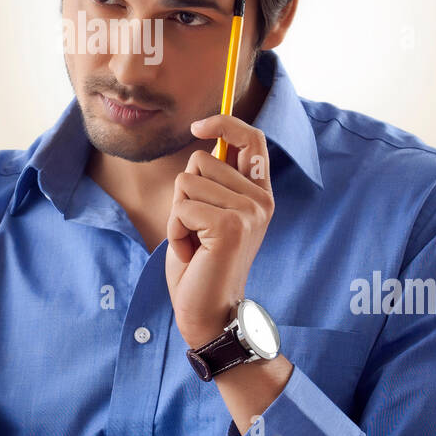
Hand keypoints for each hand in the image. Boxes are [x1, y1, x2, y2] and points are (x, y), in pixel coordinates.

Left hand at [166, 113, 273, 348]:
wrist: (210, 312)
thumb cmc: (203, 264)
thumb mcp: (210, 212)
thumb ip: (215, 180)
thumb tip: (206, 138)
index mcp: (259, 194)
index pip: (252, 139)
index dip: (225, 123)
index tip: (198, 126)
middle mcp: (260, 200)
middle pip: (201, 160)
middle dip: (184, 194)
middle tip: (198, 231)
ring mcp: (248, 212)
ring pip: (187, 181)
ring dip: (178, 213)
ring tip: (195, 242)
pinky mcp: (230, 226)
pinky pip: (181, 207)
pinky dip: (176, 230)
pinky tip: (191, 251)